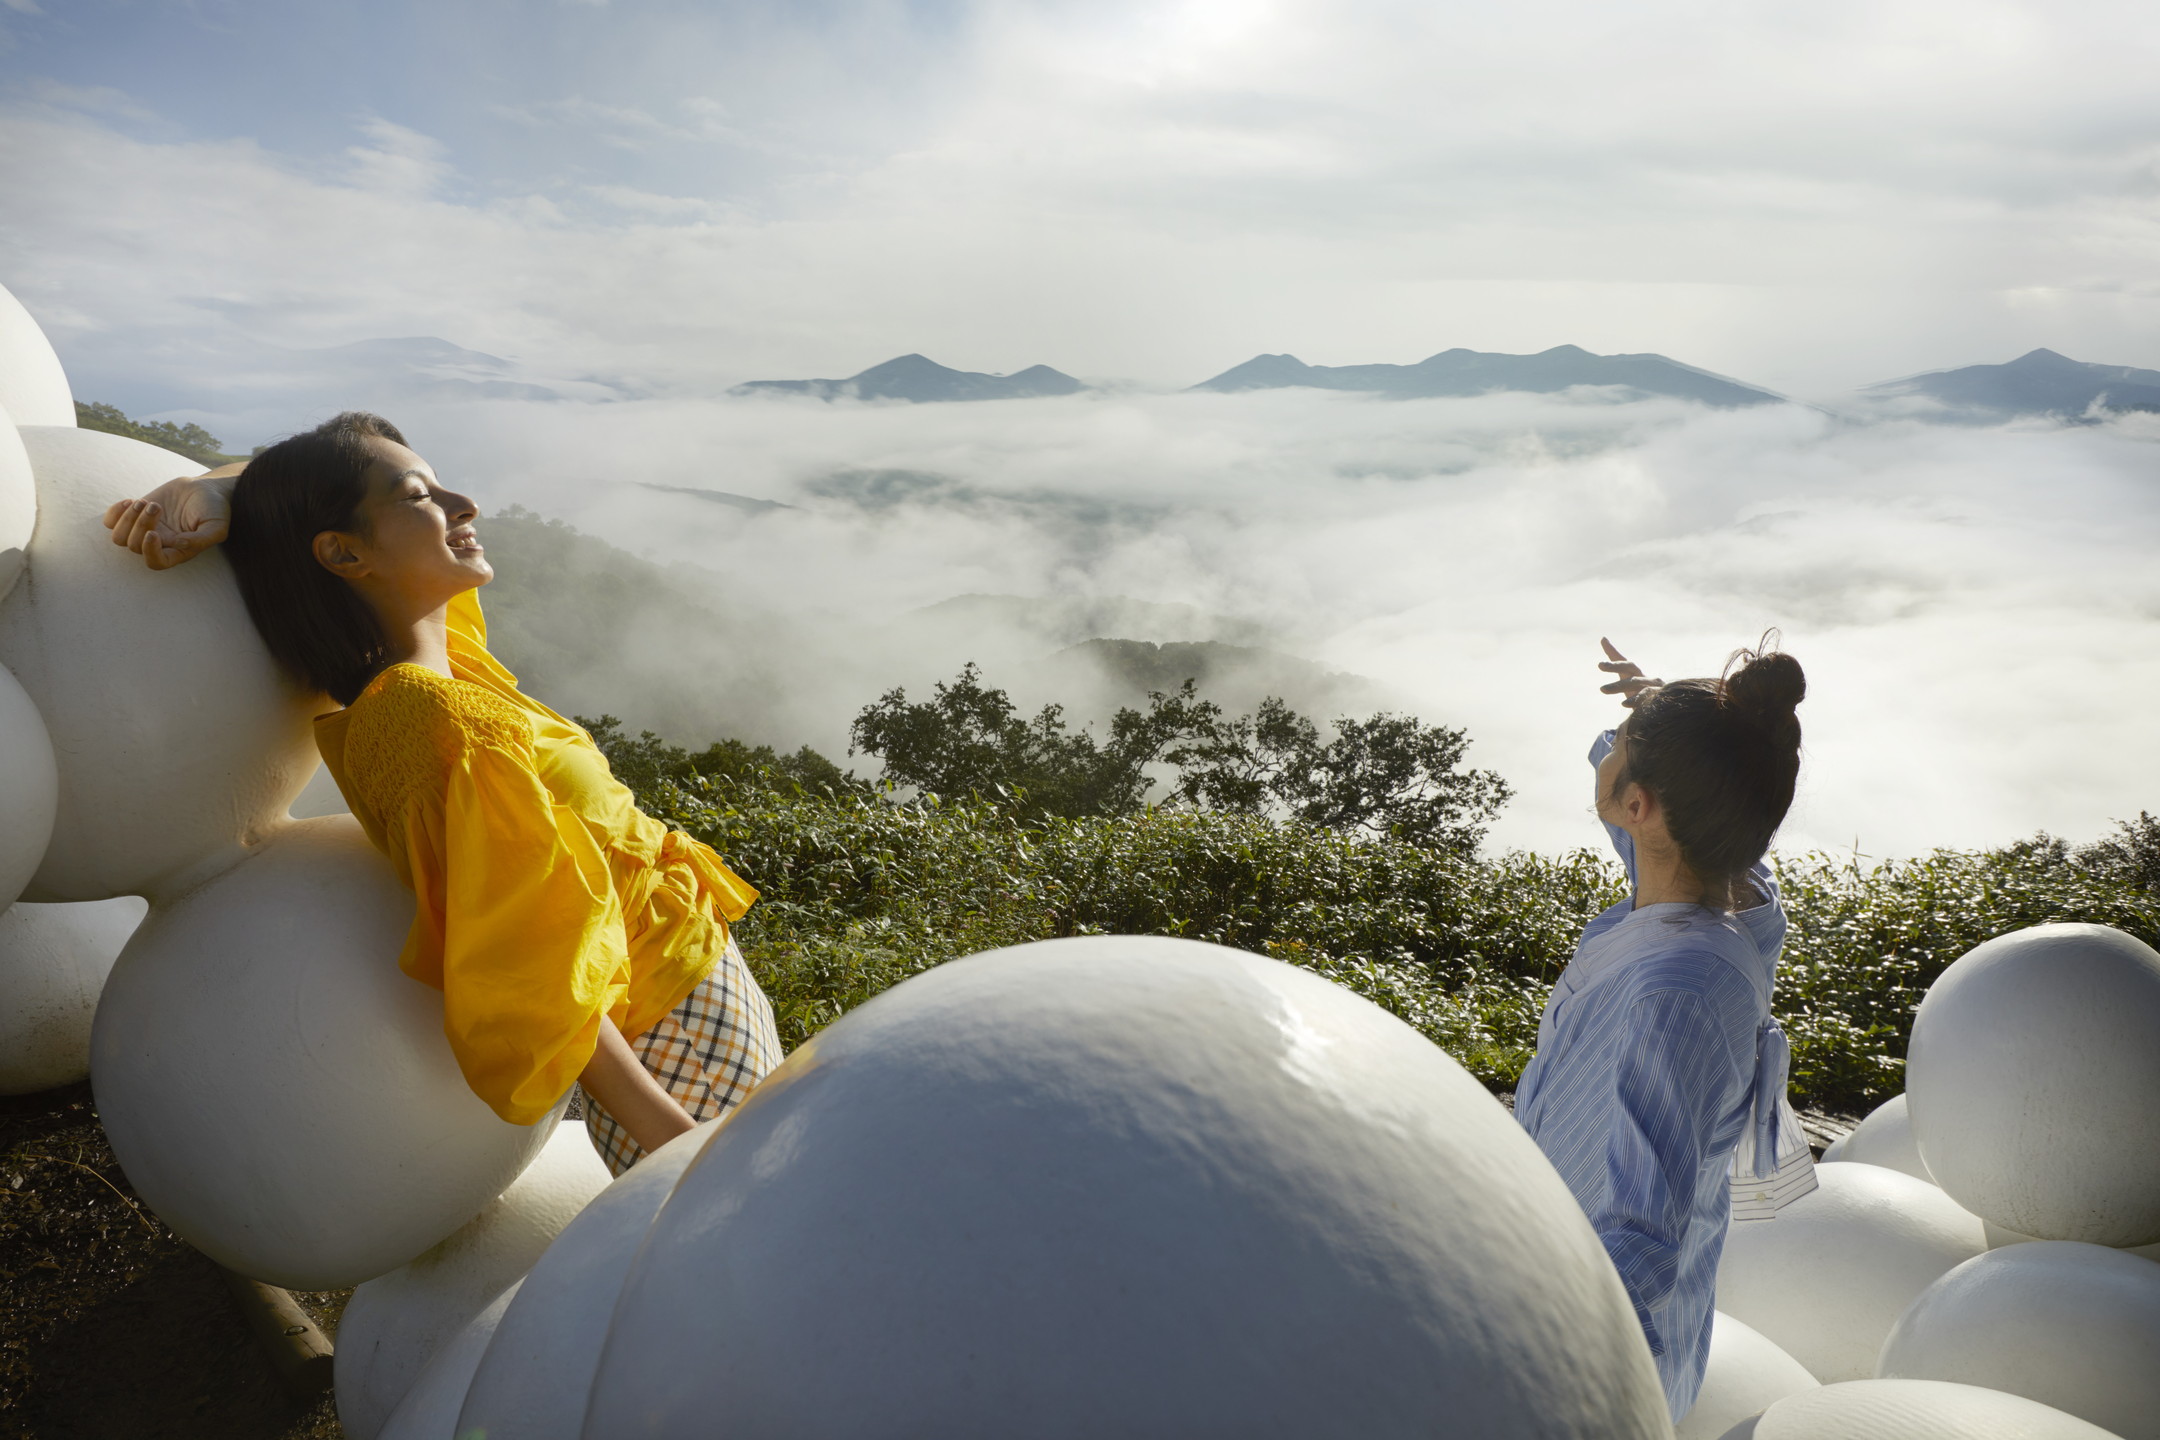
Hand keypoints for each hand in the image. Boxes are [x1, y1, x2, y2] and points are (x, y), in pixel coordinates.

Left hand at [102, 472, 232, 570]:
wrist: (206, 488)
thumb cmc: (215, 508)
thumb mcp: (218, 525)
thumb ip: (202, 539)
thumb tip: (179, 544)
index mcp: (178, 551)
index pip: (156, 562)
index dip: (149, 552)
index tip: (153, 533)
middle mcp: (159, 544)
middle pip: (134, 546)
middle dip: (141, 525)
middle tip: (156, 507)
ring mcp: (146, 529)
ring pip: (119, 537)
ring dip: (128, 519)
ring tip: (144, 503)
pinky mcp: (136, 514)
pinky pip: (111, 522)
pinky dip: (115, 512)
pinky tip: (132, 502)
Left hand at [1598, 637, 1662, 708]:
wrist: (1663, 709)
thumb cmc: (1639, 691)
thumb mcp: (1625, 679)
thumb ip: (1615, 661)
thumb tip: (1603, 638)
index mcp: (1636, 674)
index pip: (1624, 664)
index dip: (1613, 662)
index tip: (1599, 664)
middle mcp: (1645, 677)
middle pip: (1630, 667)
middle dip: (1615, 667)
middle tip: (1599, 667)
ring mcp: (1653, 686)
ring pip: (1635, 682)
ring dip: (1618, 685)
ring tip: (1602, 689)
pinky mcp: (1658, 697)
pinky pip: (1646, 696)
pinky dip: (1635, 699)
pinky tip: (1624, 704)